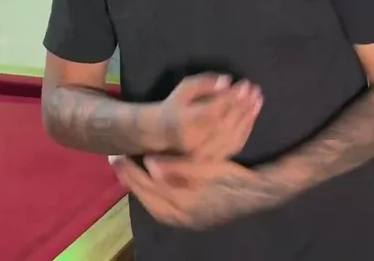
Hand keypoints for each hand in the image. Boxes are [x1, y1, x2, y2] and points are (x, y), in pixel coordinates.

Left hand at [109, 155, 289, 229]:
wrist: (257, 193)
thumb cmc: (232, 177)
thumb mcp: (206, 168)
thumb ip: (177, 167)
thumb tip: (149, 162)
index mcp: (181, 204)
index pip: (147, 187)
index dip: (130, 170)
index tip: (115, 155)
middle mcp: (179, 216)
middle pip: (146, 197)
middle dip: (129, 178)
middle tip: (115, 159)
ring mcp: (185, 219)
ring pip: (152, 203)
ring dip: (139, 186)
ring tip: (128, 169)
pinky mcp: (190, 218)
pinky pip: (162, 206)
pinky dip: (152, 193)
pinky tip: (150, 182)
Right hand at [159, 74, 262, 158]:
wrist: (164, 133)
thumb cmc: (176, 105)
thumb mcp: (185, 88)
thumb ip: (205, 83)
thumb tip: (228, 80)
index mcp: (184, 122)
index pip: (212, 111)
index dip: (231, 98)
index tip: (245, 84)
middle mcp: (194, 141)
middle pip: (225, 123)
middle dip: (242, 105)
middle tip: (255, 90)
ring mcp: (204, 153)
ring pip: (232, 135)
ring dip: (248, 116)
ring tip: (258, 99)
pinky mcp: (214, 158)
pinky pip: (235, 144)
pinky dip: (247, 128)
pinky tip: (253, 114)